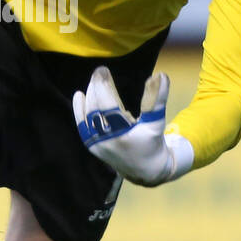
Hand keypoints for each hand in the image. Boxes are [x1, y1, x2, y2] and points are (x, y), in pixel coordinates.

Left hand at [73, 66, 192, 185]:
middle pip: (95, 109)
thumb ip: (157, 98)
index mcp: (123, 135)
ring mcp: (97, 146)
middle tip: (100, 71)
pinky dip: (79, 111)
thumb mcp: (156, 121)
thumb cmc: (153, 142)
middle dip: (96, 88)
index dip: (103, 86)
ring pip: (88, 116)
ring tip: (95, 80)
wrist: (145, 170)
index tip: (103, 70)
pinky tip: (79, 95)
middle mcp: (107, 142)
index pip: (107, 106)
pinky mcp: (92, 147)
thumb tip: (161, 75)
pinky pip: (82, 126)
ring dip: (90, 96)